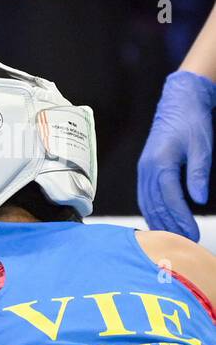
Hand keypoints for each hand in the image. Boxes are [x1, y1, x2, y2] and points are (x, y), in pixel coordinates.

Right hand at [138, 70, 215, 240]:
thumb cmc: (191, 121)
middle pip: (155, 205)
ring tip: (172, 236)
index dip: (181, 218)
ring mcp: (143, 169)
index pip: (170, 198)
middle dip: (169, 225)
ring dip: (158, 221)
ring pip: (147, 202)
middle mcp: (147, 169)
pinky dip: (151, 211)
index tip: (191, 233)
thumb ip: (198, 174)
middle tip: (184, 242)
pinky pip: (144, 196)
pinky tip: (158, 220)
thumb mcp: (201, 147)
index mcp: (160, 163)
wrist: (178, 101)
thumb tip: (199, 199)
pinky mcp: (144, 169)